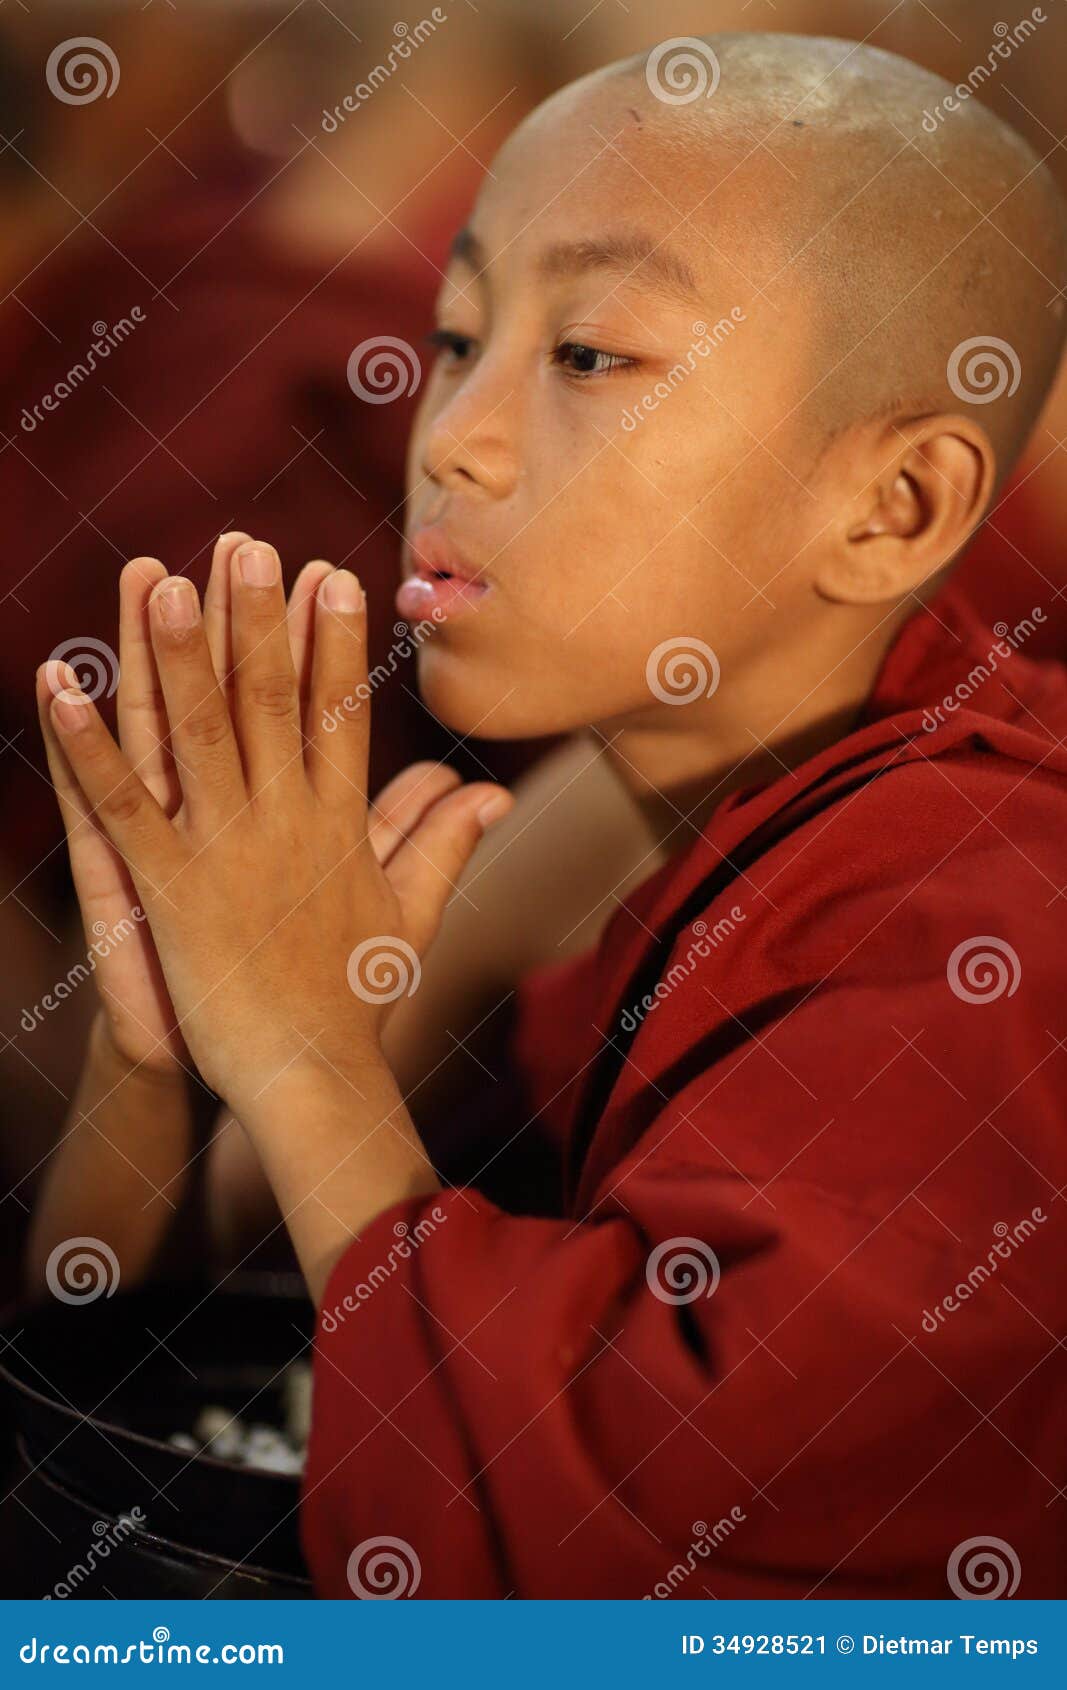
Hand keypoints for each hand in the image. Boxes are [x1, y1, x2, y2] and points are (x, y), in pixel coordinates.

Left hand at [39, 540, 510, 1114]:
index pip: (338, 714)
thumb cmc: (358, 1000)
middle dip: (255, 617)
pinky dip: (87, 745)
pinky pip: (123, 803)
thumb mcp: (410, 913)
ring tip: (158, 580)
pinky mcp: (171, 888)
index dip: (333, 643)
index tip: (333, 575)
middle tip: (245, 545)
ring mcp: (227, 851)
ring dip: (175, 653)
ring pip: (198, 734)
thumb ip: (444, 842)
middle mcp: (286, 821)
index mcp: (338, 823)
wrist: (313, 1075)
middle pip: (269, 701)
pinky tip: (60, 686)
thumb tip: (495, 794)